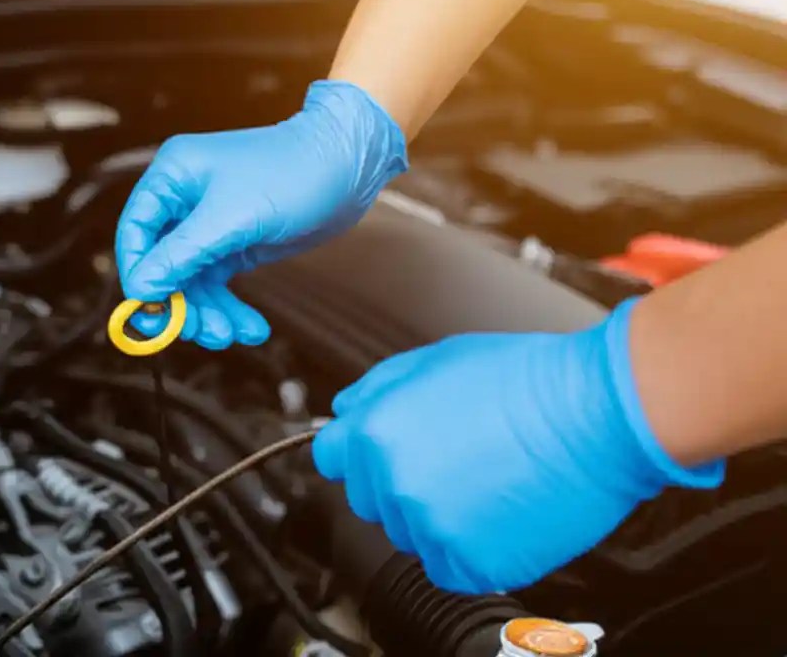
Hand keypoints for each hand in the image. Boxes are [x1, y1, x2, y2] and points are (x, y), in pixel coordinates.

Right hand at [115, 80, 406, 348]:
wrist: (349, 167)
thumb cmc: (292, 174)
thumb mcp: (231, 219)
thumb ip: (182, 255)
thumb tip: (139, 289)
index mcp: (172, 177)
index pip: (134, 232)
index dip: (138, 274)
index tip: (150, 311)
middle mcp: (184, 200)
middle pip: (161, 264)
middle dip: (181, 302)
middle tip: (202, 332)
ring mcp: (209, 224)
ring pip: (191, 281)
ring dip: (208, 313)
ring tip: (231, 335)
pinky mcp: (234, 243)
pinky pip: (218, 284)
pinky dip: (231, 308)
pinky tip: (251, 329)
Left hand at [312, 298, 724, 593]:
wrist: (596, 414)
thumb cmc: (527, 381)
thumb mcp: (436, 359)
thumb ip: (376, 388)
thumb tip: (345, 409)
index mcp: (377, 433)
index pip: (330, 459)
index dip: (361, 454)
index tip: (385, 454)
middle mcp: (394, 484)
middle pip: (371, 500)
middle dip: (402, 483)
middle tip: (456, 460)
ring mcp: (430, 528)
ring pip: (411, 535)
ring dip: (438, 517)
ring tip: (487, 480)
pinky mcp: (472, 563)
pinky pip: (450, 568)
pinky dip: (471, 550)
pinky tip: (500, 512)